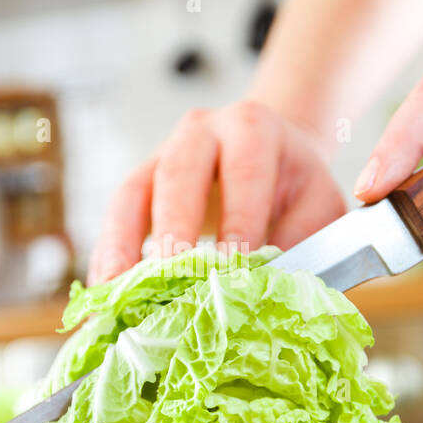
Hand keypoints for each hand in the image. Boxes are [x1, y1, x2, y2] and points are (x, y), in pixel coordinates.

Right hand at [88, 101, 344, 282]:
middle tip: (171, 277)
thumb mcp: (318, 204)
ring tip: (118, 289)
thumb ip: (307, 240)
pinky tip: (105, 292)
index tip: (235, 266)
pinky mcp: (138, 184)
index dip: (239, 218)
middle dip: (174, 227)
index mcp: (252, 129)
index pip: (245, 172)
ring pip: (133, 193)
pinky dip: (108, 254)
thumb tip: (276, 287)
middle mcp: (200, 132)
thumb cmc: (293, 187)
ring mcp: (161, 155)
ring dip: (123, 243)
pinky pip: (116, 217)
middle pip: (179, 174)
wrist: (268, 153)